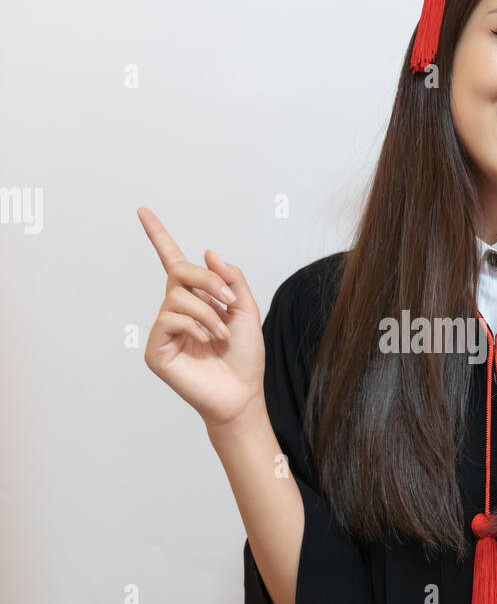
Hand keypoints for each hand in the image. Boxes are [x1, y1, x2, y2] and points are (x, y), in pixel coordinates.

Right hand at [138, 206, 265, 428]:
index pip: (172, 260)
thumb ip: (230, 278)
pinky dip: (194, 326)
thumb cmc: (244, 357)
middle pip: (179, 271)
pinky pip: (169, 318)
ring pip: (178, 296)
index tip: (143, 210)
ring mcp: (163, 329)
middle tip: (228, 301)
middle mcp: (175, 309)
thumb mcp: (246, 310)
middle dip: (207, 280)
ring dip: (207, 312)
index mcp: (196, 298)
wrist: (242, 393)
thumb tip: (206, 252)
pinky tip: (206, 342)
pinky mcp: (156, 348)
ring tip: (222, 335)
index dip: (158, 235)